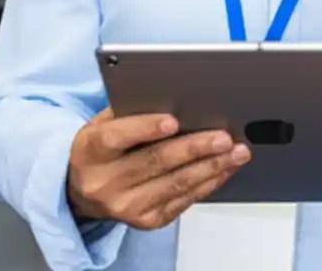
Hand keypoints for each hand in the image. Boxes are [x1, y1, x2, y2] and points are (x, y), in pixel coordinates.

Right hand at [66, 108, 250, 229]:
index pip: (116, 138)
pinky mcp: (145, 221)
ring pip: (175, 184)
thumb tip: (174, 99)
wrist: (85, 191)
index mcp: (90, 151)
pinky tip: (224, 169)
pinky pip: (183, 200)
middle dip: (194, 148)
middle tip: (224, 137)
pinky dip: (208, 183)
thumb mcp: (102, 123)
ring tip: (236, 152)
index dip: (145, 129)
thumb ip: (130, 112)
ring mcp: (125, 206)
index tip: (173, 121)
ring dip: (211, 167)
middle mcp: (105, 182)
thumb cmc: (102, 149)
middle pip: (155, 162)